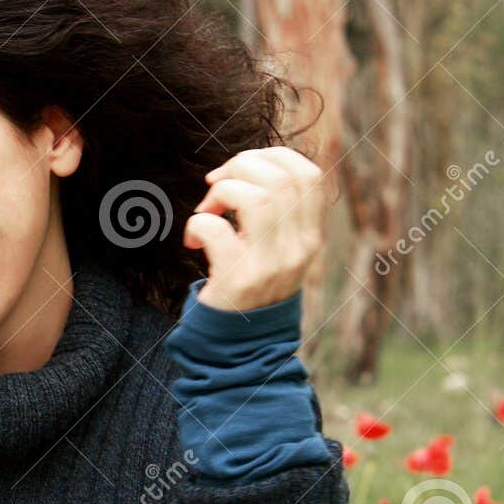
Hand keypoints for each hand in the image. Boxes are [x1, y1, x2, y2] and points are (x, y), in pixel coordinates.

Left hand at [182, 146, 325, 311]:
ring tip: (207, 211)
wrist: (239, 346)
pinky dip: (197, 225)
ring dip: (221, 193)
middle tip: (216, 188)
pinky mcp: (238, 280)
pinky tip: (193, 241)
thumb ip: (274, 212)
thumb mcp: (276, 250)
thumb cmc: (249, 286)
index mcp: (310, 237)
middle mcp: (298, 249)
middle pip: (279, 178)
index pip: (308, 175)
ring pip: (254, 197)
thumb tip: (245, 165)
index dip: (272, 157)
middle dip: (239, 168)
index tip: (243, 169)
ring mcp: (270, 265)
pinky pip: (216, 230)